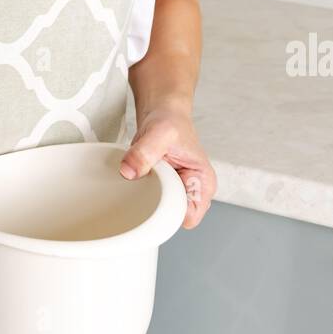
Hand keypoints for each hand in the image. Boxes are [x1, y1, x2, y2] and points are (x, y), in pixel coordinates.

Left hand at [118, 102, 215, 229]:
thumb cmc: (169, 122)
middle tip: (147, 181)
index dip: (168, 209)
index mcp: (203, 183)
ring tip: (146, 175)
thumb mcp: (158, 133)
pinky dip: (142, 194)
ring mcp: (179, 193)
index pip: (189, 216)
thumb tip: (129, 172)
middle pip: (173, 219)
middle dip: (156, 205)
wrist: (162, 114)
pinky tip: (140, 178)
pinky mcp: (165, 191)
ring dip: (147, 198)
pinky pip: (152, 204)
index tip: (154, 193)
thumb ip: (144, 152)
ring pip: (160, 213)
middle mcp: (194, 192)